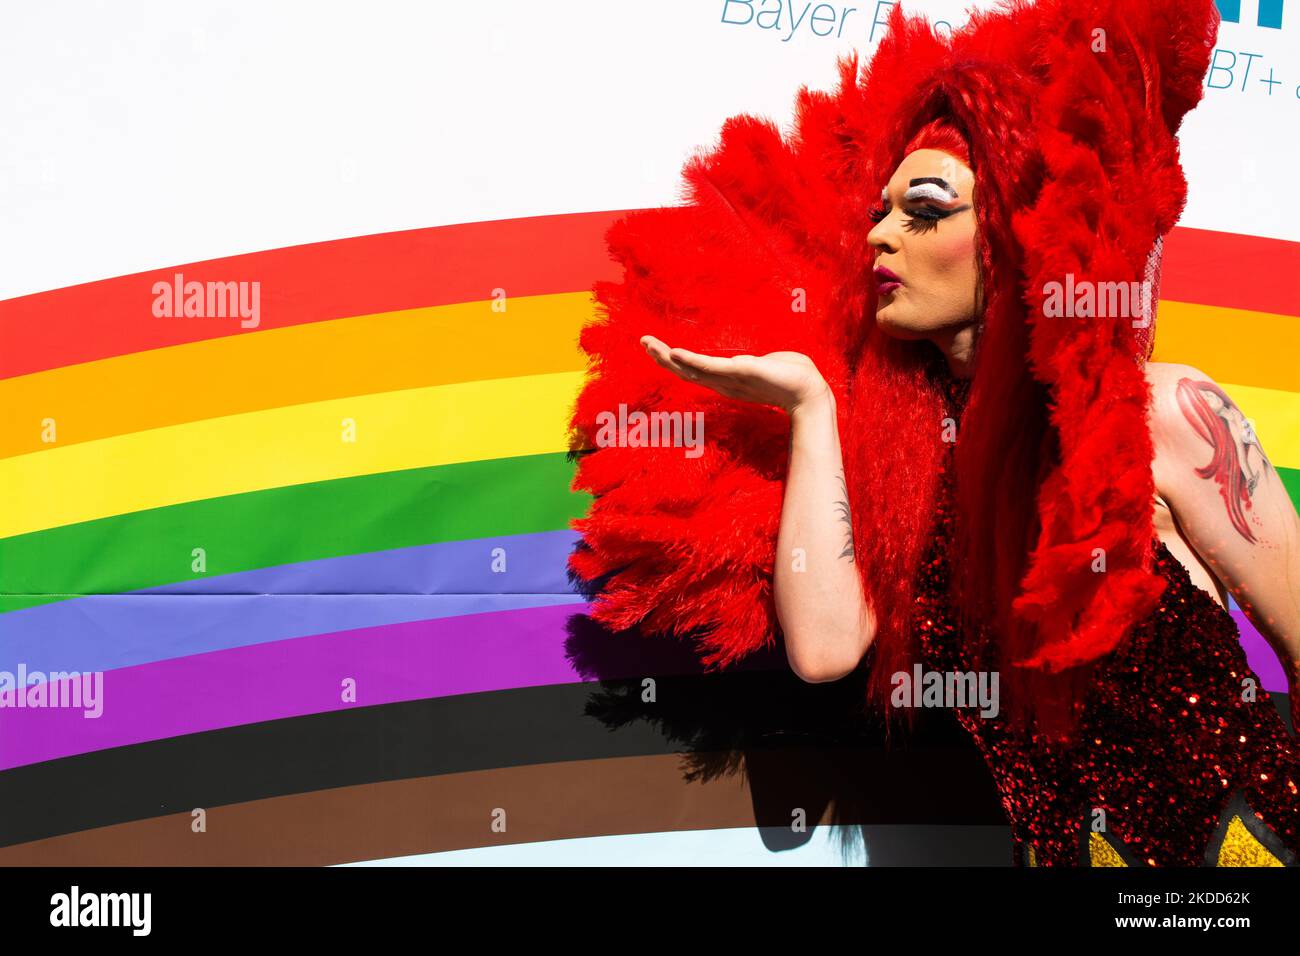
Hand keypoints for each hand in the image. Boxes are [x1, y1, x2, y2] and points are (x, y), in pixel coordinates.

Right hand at [640, 335, 828, 413]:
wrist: (808, 391)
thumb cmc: (792, 375)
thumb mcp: (766, 365)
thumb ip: (753, 363)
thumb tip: (753, 359)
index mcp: (728, 381)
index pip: (694, 371)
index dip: (674, 361)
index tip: (658, 347)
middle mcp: (724, 383)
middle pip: (685, 372)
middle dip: (662, 357)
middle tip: (643, 341)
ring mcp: (730, 380)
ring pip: (691, 370)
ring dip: (668, 357)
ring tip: (650, 344)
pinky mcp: (739, 373)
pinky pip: (710, 368)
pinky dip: (692, 361)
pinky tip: (676, 353)